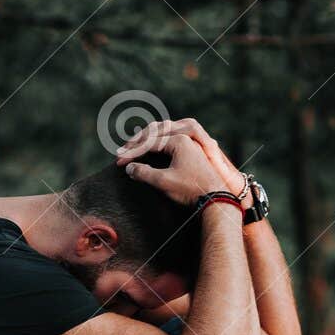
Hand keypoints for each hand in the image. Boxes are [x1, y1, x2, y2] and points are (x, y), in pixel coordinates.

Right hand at [118, 119, 248, 201]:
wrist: (216, 199)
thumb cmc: (191, 189)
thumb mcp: (163, 182)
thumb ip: (143, 173)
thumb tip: (129, 168)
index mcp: (179, 140)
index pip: (149, 143)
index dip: (131, 153)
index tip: (119, 162)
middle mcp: (185, 137)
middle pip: (154, 135)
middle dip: (136, 144)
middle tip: (120, 154)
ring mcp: (189, 143)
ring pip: (162, 137)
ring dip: (145, 143)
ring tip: (130, 150)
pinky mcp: (191, 152)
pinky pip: (168, 142)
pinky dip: (155, 146)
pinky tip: (147, 153)